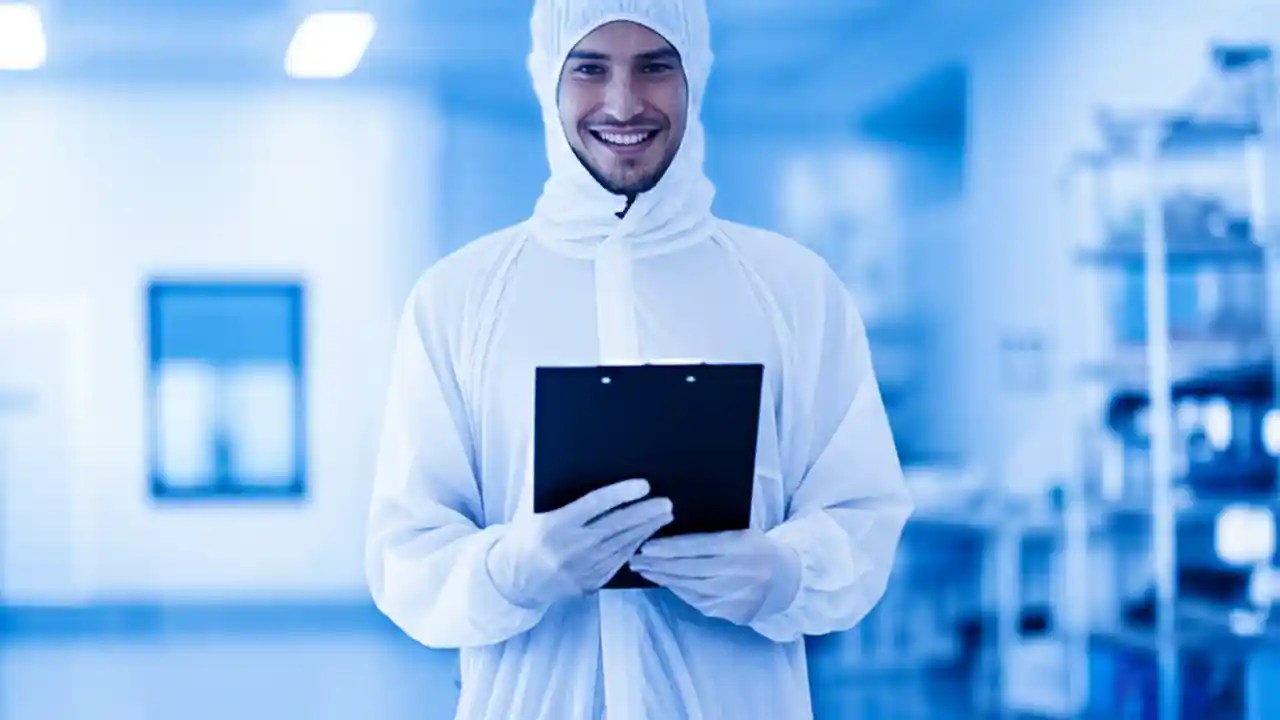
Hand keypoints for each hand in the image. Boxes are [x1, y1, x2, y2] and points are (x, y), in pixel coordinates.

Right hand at [487, 479, 672, 606]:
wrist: (515, 580)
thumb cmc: (525, 536)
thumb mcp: (526, 507)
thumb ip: (537, 478)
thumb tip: (539, 443)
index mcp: (554, 526)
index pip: (595, 505)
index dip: (621, 494)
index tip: (643, 485)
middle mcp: (571, 548)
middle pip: (616, 527)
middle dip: (644, 514)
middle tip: (666, 503)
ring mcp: (582, 569)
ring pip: (621, 546)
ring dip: (646, 530)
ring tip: (664, 516)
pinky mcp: (590, 583)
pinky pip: (618, 563)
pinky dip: (635, 547)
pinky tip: (648, 535)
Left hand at [628, 529, 800, 624]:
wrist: (787, 582)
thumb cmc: (759, 549)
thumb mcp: (743, 532)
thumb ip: (714, 533)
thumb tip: (671, 529)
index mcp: (740, 547)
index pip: (697, 547)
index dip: (669, 547)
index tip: (646, 544)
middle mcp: (736, 573)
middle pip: (687, 568)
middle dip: (657, 563)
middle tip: (634, 556)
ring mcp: (732, 596)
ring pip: (688, 586)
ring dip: (661, 577)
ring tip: (642, 568)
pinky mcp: (727, 612)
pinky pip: (695, 599)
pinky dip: (676, 588)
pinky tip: (662, 580)